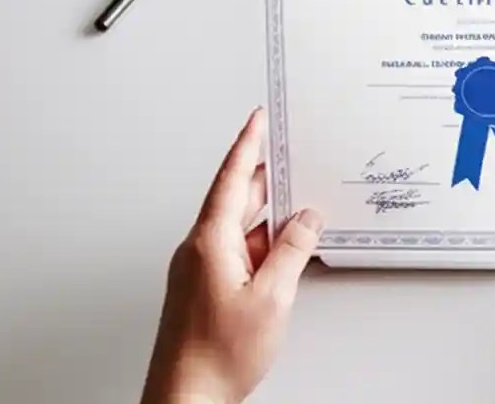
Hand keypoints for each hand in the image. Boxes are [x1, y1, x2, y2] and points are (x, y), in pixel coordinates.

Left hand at [142, 109, 323, 403]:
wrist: (187, 399)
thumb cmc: (215, 356)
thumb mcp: (272, 297)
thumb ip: (292, 251)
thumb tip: (307, 220)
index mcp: (210, 241)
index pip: (231, 179)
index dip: (247, 145)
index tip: (257, 119)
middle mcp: (200, 250)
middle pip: (236, 200)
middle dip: (267, 179)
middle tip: (292, 155)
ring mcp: (200, 270)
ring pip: (241, 229)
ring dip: (271, 219)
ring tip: (304, 212)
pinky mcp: (205, 288)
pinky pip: (238, 251)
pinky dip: (264, 245)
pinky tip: (287, 254)